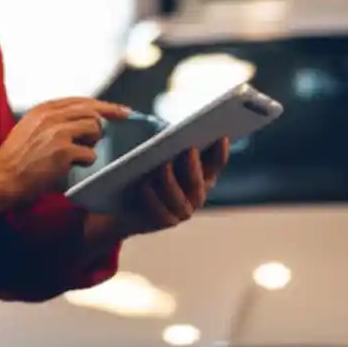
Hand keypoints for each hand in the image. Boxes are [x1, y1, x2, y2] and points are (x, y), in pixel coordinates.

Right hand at [0, 97, 128, 202]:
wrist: (2, 177)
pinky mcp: (63, 152)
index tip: (121, 110)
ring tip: (77, 154)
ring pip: (94, 128)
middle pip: (92, 111)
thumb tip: (83, 118)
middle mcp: (51, 116)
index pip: (81, 100)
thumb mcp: (30, 127)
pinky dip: (85, 162)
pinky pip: (89, 154)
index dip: (104, 105)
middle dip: (104, 122)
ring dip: (92, 143)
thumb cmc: (16, 157)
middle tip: (109, 131)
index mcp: (44, 109)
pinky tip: (71, 166)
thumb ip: (53, 119)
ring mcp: (58, 133)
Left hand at [113, 137, 231, 237]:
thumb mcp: (157, 150)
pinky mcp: (165, 222)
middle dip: (194, 166)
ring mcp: (182, 211)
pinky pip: (162, 214)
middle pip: (198, 182)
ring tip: (163, 165)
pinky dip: (153, 199)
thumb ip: (167, 138)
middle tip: (190, 149)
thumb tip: (169, 124)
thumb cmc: (144, 167)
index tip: (222, 137)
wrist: (125, 202)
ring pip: (180, 198)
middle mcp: (196, 195)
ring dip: (171, 181)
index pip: (215, 163)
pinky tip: (145, 185)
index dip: (220, 152)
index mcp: (201, 174)